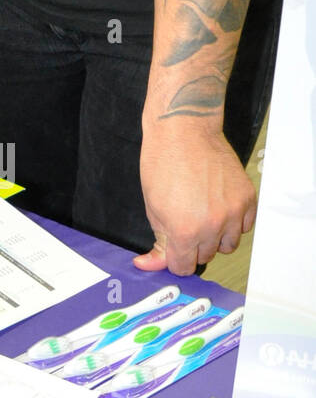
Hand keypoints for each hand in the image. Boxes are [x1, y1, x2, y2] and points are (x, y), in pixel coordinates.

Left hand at [134, 117, 256, 274]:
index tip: (172, 249)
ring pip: (227, 245)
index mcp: (184, 230)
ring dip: (214, 236)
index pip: (183, 266)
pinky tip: (217, 205)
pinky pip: (244, 226)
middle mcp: (212, 226)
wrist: (184, 131)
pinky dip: (233, 222)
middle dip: (192, 245)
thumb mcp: (151, 206)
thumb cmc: (161, 164)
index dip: (174, 259)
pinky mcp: (248, 199)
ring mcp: (233, 212)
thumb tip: (150, 264)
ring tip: (201, 212)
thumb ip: (158, 239)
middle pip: (205, 256)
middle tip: (183, 221)